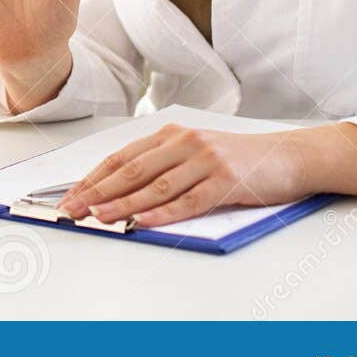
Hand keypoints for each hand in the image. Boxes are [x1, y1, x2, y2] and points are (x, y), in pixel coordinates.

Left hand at [57, 124, 309, 226]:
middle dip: (96, 191)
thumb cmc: (237, 160)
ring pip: (155, 186)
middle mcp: (185, 143)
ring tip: (97, 217)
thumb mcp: (195, 153)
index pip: (121, 158)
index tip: (69, 196)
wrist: (287, 157)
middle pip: (131, 170)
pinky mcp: (225, 182)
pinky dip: (161, 213)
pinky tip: (141, 221)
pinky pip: (187, 201)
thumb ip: (162, 166)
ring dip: (122, 203)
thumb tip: (118, 193)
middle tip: (71, 209)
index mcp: (171, 135)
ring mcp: (205, 161)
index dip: (92, 178)